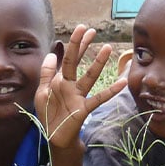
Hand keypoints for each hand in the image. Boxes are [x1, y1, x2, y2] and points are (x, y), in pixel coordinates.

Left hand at [34, 25, 125, 148]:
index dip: (74, 44)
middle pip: (77, 62)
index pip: (68, 58)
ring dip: (98, 63)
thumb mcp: (42, 92)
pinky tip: (121, 82)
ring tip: (107, 48)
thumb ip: (46, 73)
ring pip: (89, 77)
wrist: (55, 136)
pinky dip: (110, 91)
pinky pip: (98, 98)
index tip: (82, 29)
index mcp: (60, 80)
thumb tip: (51, 54)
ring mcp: (78, 96)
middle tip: (92, 30)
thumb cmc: (50, 114)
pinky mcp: (83, 109)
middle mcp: (71, 85)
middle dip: (82, 46)